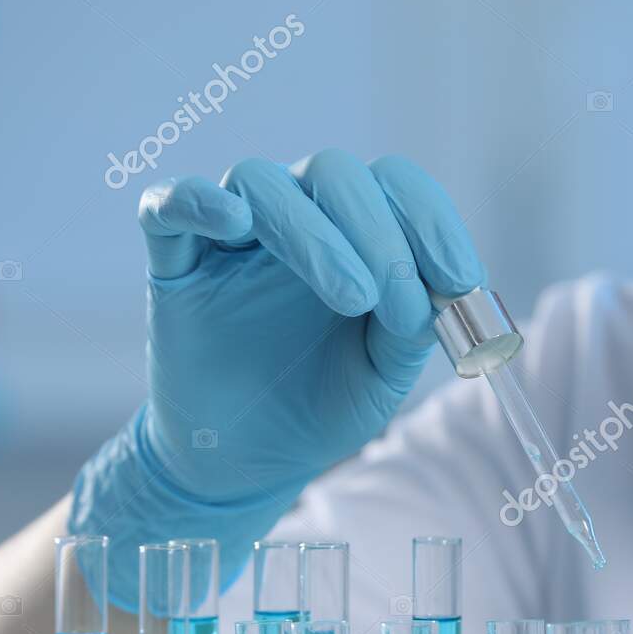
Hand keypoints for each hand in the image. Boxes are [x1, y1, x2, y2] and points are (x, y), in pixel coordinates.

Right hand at [69, 151, 484, 605]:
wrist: (248, 461)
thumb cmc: (321, 405)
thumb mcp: (383, 375)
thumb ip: (411, 328)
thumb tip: (437, 292)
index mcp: (356, 232)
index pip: (395, 187)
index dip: (431, 222)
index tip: (462, 280)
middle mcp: (297, 216)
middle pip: (334, 173)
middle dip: (377, 233)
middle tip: (395, 300)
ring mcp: (231, 235)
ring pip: (262, 181)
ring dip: (313, 234)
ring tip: (352, 299)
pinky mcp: (174, 261)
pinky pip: (170, 206)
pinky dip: (198, 201)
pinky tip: (232, 222)